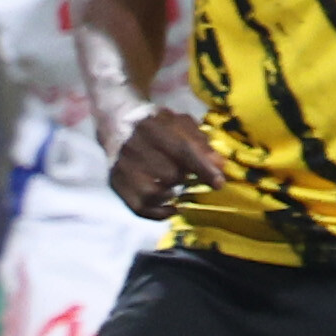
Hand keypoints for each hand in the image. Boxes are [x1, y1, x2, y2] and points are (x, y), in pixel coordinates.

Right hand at [102, 105, 228, 221]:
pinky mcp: (115, 183)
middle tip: (185, 172)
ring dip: (172, 192)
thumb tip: (220, 165)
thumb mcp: (180, 123)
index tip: (219, 183)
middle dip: (184, 176)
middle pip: (170, 174)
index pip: (181, 150)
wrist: (117, 122)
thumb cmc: (158, 125)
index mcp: (152, 126)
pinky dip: (159, 213)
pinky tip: (172, 207)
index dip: (202, 168)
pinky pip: (140, 208)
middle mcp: (133, 146)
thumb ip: (201, 142)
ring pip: (155, 193)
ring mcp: (121, 166)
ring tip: (174, 183)